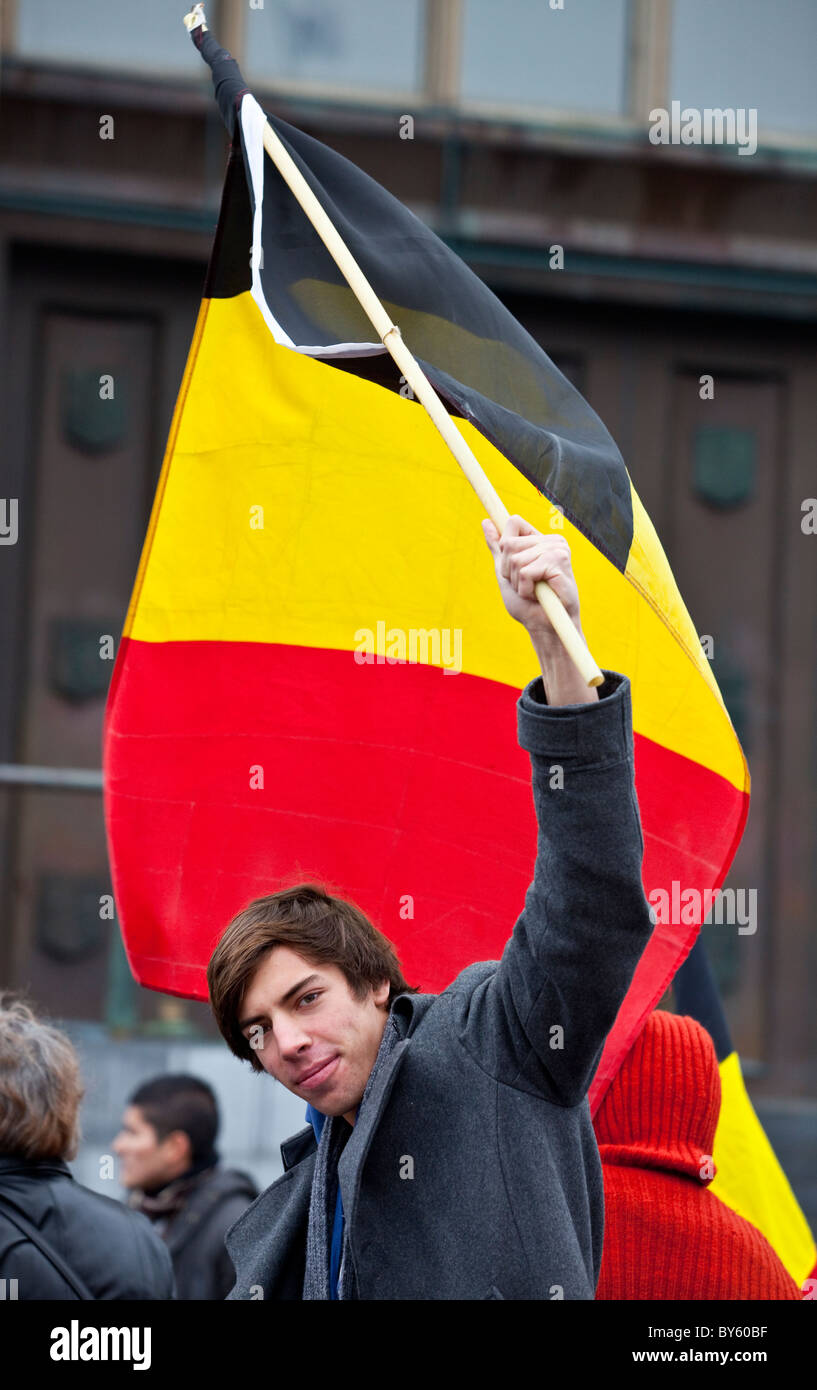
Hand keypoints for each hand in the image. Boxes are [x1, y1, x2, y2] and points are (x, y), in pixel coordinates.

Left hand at [482, 515, 581, 642]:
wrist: (546, 628)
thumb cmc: (528, 603)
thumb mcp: (507, 572)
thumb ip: (498, 547)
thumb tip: (486, 522)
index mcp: (541, 539)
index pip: (513, 523)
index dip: (504, 546)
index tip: (512, 568)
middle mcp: (552, 540)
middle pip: (509, 543)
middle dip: (509, 570)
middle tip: (526, 585)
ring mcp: (557, 549)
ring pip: (515, 559)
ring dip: (517, 582)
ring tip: (532, 592)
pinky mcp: (559, 562)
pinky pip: (525, 571)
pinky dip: (525, 589)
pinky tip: (537, 596)